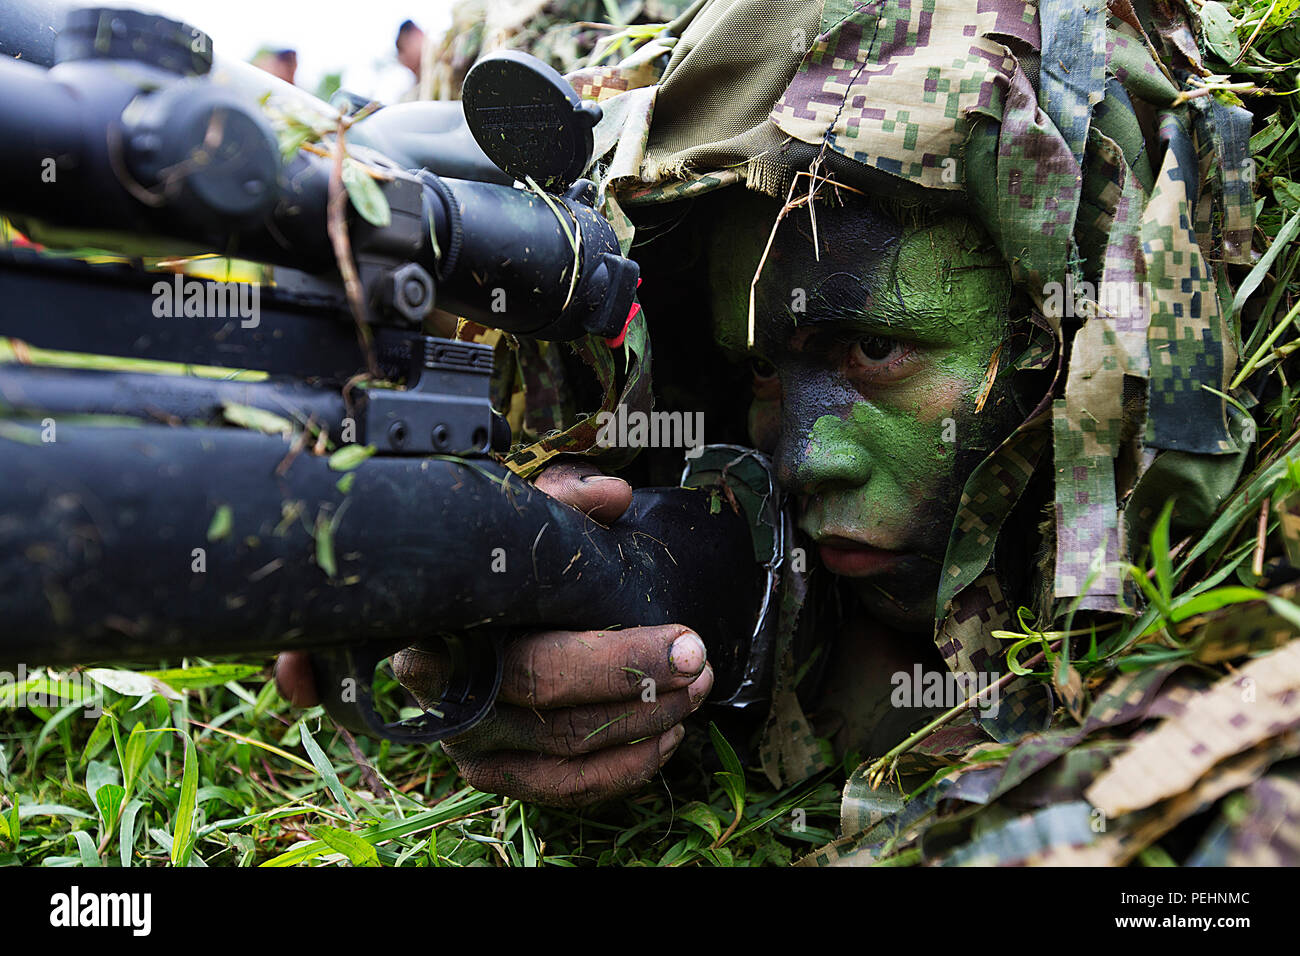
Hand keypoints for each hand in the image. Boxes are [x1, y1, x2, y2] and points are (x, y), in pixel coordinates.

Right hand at [274, 461, 712, 806]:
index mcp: (449, 631)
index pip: (539, 662)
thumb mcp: (521, 519)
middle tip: (702, 666)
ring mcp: (466, 741)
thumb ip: (564, 500)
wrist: (454, 603)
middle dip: (643, 692)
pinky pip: (562, 788)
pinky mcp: (491, 771)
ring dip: (643, 730)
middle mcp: (448, 696)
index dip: (621, 661)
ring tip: (695, 696)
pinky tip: (667, 738)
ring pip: (565, 756)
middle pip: (554, 714)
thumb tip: (614, 496)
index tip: (687, 642)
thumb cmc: (496, 563)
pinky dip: (623, 771)